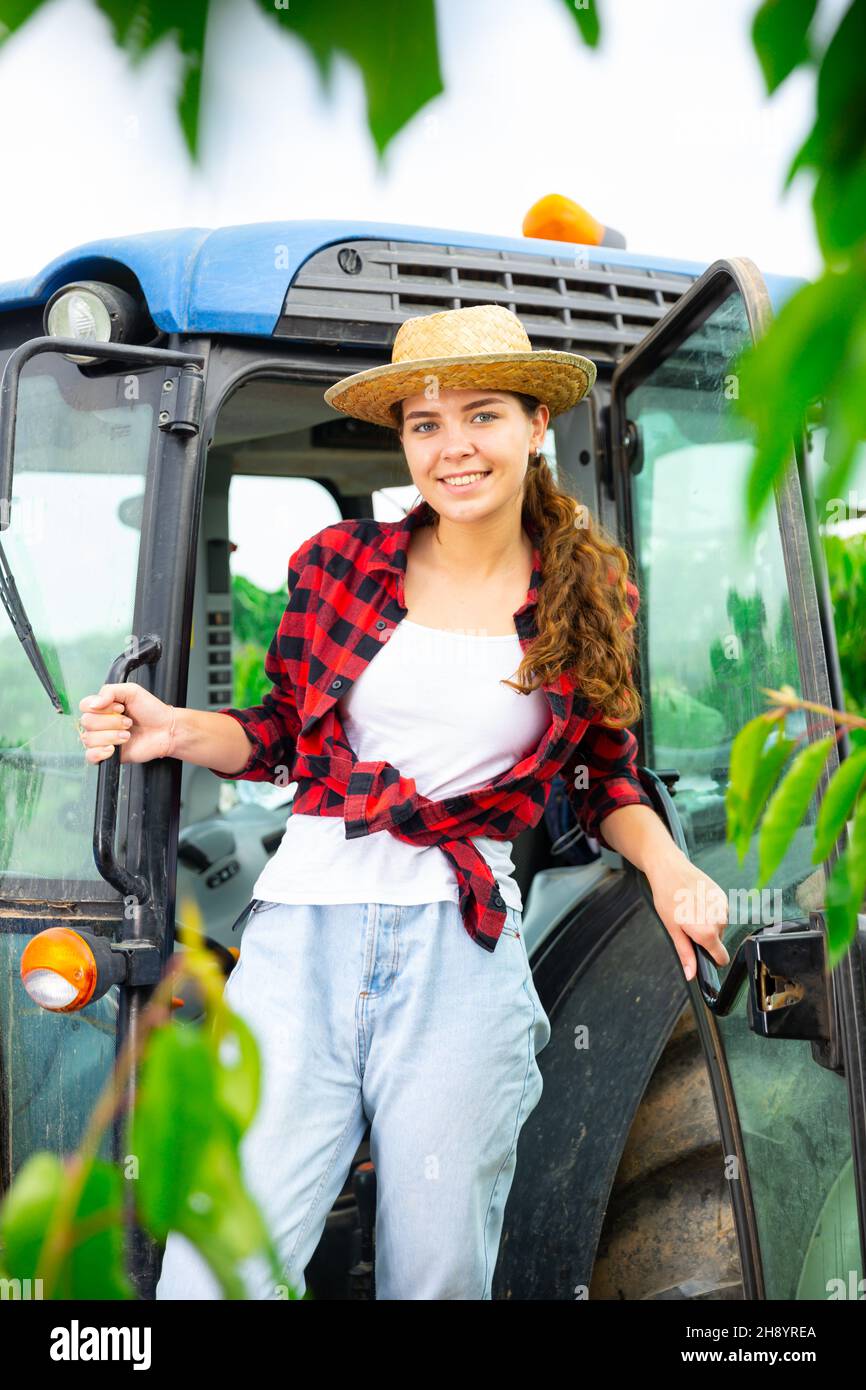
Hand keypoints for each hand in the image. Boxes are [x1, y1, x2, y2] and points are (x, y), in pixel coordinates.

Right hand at [77, 683, 175, 764]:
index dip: (101, 707)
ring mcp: (102, 739)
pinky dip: (100, 753)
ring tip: (127, 735)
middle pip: (87, 722)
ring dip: (111, 736)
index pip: (84, 706)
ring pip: (89, 739)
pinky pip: (90, 756)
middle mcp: (99, 723)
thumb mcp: (131, 691)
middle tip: (128, 722)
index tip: (120, 707)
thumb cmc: (151, 711)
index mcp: (102, 707)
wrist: (165, 730)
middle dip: (111, 722)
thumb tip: (94, 704)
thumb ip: (109, 691)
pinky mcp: (107, 755)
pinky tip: (113, 749)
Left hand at [645, 849, 729, 981]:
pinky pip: (720, 912)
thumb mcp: (672, 929)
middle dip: (705, 937)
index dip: (713, 960)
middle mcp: (720, 920)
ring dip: (708, 923)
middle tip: (686, 924)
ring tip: (690, 910)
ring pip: (719, 925)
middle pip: (718, 940)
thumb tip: (691, 974)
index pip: (722, 957)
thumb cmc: (667, 896)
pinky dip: (710, 911)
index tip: (704, 956)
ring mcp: (723, 906)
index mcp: (708, 932)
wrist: (669, 868)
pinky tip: (696, 901)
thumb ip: (685, 953)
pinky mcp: (722, 895)